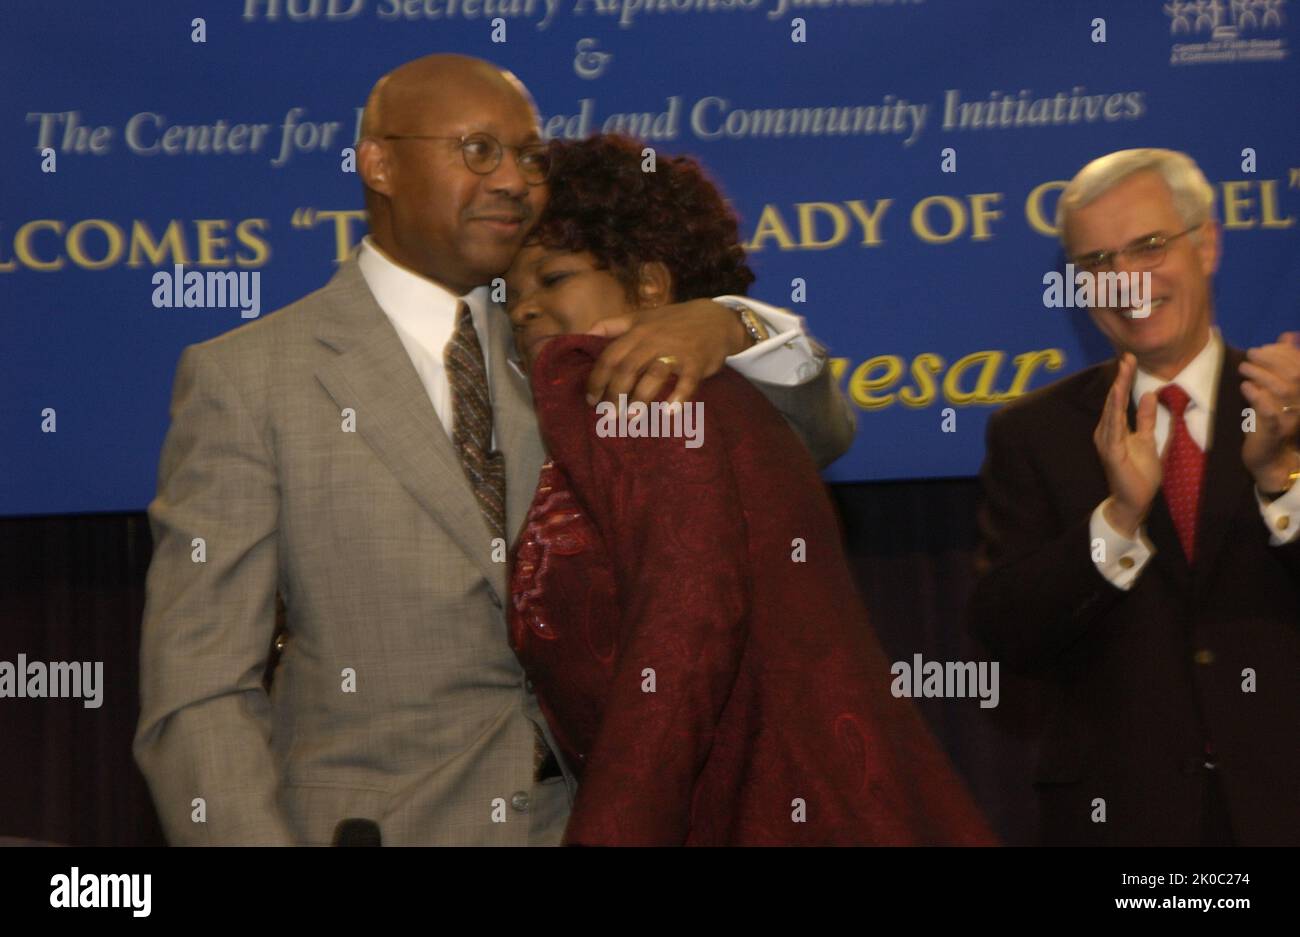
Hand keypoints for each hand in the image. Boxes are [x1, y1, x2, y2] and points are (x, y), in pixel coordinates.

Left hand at [584, 300, 749, 405]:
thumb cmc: (672, 322)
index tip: (591, 399)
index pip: (610, 356)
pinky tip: (668, 413)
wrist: (715, 319)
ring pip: (653, 376)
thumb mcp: (641, 317)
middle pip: (627, 369)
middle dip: (615, 394)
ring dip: (640, 399)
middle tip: (609, 415)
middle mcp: (654, 340)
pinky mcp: (696, 362)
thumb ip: (612, 325)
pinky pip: (686, 383)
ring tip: (631, 418)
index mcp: (637, 331)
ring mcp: (676, 351)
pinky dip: (677, 398)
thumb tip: (582, 333)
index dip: (598, 379)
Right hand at [1094, 353, 1160, 537]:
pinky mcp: (1110, 452)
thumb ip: (1149, 419)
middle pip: (1115, 400)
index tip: (1131, 359)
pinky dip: (1115, 411)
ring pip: (1113, 410)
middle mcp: (1107, 431)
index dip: (1126, 379)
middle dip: (1121, 378)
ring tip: (1123, 371)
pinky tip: (1118, 397)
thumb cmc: (1140, 474)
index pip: (1120, 399)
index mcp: (1115, 428)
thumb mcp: (1149, 439)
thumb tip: (1151, 394)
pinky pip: (1113, 428)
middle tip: (1128, 357)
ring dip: (1118, 389)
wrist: (1134, 501)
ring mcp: (1107, 441)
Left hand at [1240, 331, 1299, 489]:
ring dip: (1261, 374)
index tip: (1262, 348)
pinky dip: (1257, 396)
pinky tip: (1245, 387)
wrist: (1270, 457)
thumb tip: (1288, 336)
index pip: (1299, 366)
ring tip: (1243, 368)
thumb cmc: (1272, 419)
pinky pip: (1269, 411)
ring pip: (1282, 390)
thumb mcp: (1277, 390)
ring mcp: (1290, 418)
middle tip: (1249, 354)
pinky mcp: (1274, 431)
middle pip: (1293, 375)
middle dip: (1271, 359)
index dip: (1282, 352)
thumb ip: (1284, 363)